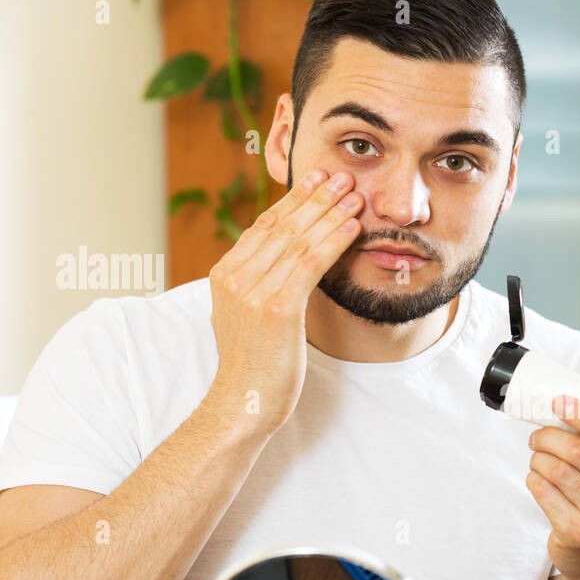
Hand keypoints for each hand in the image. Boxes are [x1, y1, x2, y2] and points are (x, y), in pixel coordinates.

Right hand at [205, 168, 362, 436]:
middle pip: (281, 226)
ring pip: (298, 240)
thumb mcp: (247, 315)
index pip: (264, 226)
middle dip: (316, 198)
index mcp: (225, 274)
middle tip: (343, 176)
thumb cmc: (254, 364)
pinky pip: (309, 264)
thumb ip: (259, 284)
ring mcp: (253, 292)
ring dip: (330, 213)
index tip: (318, 180)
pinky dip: (333, 241)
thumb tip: (284, 261)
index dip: (294, 200)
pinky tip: (352, 227)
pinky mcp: (276, 309)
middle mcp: (234, 277)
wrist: (242, 403)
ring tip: (355, 195)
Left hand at [525, 370, 579, 579]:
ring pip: (556, 471)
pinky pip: (543, 493)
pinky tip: (537, 478)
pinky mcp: (575, 534)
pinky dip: (534, 479)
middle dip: (550, 435)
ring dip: (539, 457)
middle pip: (579, 452)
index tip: (561, 400)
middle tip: (538, 434)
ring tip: (538, 455)